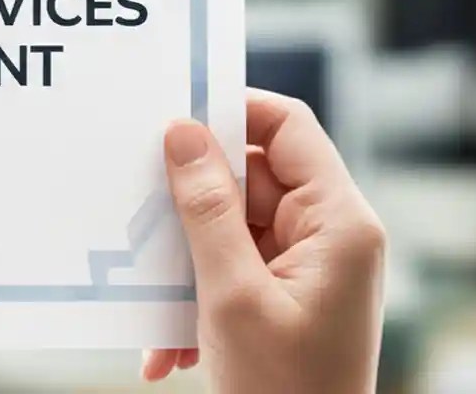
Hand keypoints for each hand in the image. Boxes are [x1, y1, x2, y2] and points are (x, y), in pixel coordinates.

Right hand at [143, 89, 385, 392]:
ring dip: (183, 261)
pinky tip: (168, 344)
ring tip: (150, 296)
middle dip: (188, 201)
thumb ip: (206, 209)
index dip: (231, 109)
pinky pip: (226, 268)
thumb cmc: (284, 390)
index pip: (287, 127)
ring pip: (228, 225)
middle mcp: (327, 235)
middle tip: (136, 210)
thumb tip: (181, 132)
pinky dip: (191, 297)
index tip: (171, 111)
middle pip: (248, 177)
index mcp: (339, 222)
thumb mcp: (233, 295)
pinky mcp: (280, 295)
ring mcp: (304, 267)